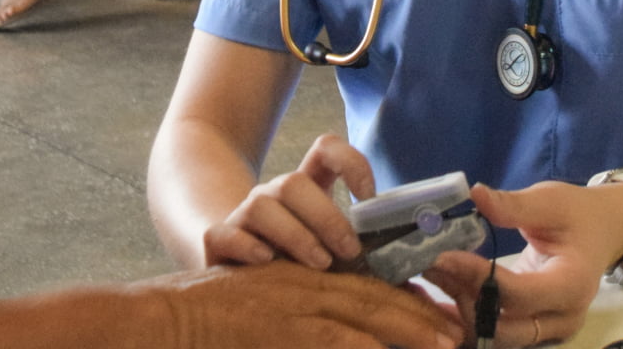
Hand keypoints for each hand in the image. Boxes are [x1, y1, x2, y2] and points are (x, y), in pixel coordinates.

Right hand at [143, 259, 461, 348]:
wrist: (164, 317)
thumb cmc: (213, 320)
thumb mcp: (267, 309)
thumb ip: (304, 322)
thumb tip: (354, 340)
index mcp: (305, 281)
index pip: (366, 289)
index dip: (408, 303)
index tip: (443, 320)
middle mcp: (304, 285)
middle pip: (374, 297)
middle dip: (421, 316)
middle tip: (459, 335)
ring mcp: (290, 303)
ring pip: (359, 312)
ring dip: (404, 328)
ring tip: (441, 345)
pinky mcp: (274, 324)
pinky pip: (325, 336)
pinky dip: (355, 345)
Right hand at [202, 133, 372, 268]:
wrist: (231, 267)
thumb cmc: (293, 261)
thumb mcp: (330, 252)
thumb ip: (366, 261)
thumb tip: (416, 289)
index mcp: (306, 188)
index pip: (326, 149)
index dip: (350, 162)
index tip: (369, 197)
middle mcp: (273, 194)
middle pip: (295, 183)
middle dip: (326, 216)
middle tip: (350, 250)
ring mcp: (242, 214)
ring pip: (262, 206)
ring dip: (295, 235)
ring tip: (319, 264)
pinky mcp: (217, 240)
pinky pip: (227, 234)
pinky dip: (247, 246)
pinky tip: (267, 262)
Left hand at [423, 181, 622, 346]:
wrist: (601, 232)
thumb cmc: (578, 215)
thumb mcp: (551, 201)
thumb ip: (513, 204)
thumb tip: (475, 195)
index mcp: (572, 285)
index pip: (519, 294)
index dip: (478, 278)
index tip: (444, 255)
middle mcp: (562, 318)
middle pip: (504, 328)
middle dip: (463, 299)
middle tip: (429, 266)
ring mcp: (548, 330)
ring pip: (494, 337)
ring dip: (459, 310)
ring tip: (431, 276)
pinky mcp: (532, 330)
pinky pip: (493, 333)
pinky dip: (465, 316)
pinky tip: (438, 295)